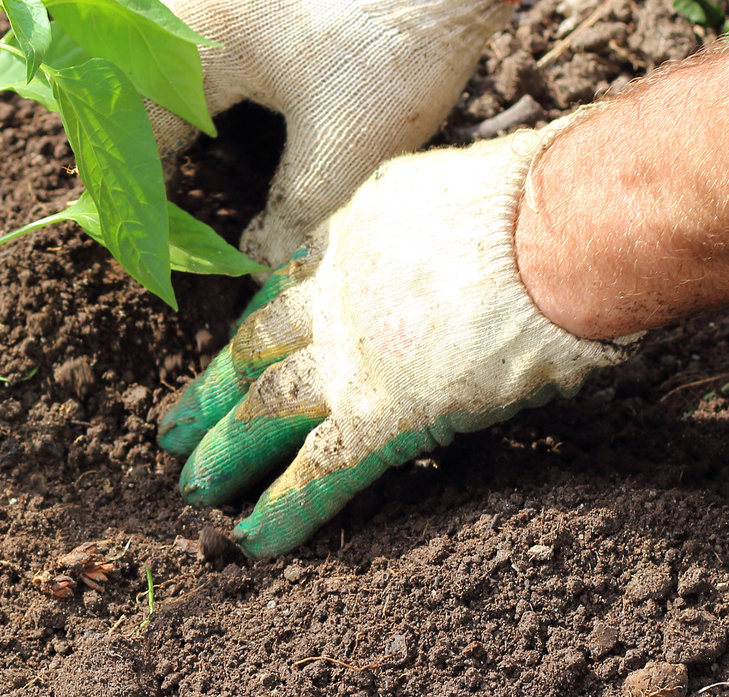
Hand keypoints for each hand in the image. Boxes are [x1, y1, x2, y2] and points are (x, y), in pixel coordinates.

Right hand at [147, 0, 515, 266]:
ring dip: (163, 93)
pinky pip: (197, 10)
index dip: (140, 182)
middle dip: (142, 137)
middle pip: (135, 76)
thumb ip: (292, 214)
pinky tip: (216, 86)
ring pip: (161, 39)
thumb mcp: (346, 151)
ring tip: (174, 147)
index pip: (140, 124)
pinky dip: (194, 57)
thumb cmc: (397, 44)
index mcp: (194, 38)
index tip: (145, 228)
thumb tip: (258, 262)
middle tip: (153, 191)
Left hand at [157, 122, 637, 556]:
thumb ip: (443, 225)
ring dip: (227, 450)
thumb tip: (474, 241)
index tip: (240, 345)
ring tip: (190, 488)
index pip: (293, 286)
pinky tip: (251, 538)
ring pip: (269, 407)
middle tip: (174, 425)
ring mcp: (352, 355)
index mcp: (357, 236)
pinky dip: (285, 507)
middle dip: (215, 389)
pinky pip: (322, 468)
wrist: (554, 229)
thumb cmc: (538, 201)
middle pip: (259, 346)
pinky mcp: (382, 412)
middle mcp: (338, 294)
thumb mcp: (461, 190)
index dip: (263, 322)